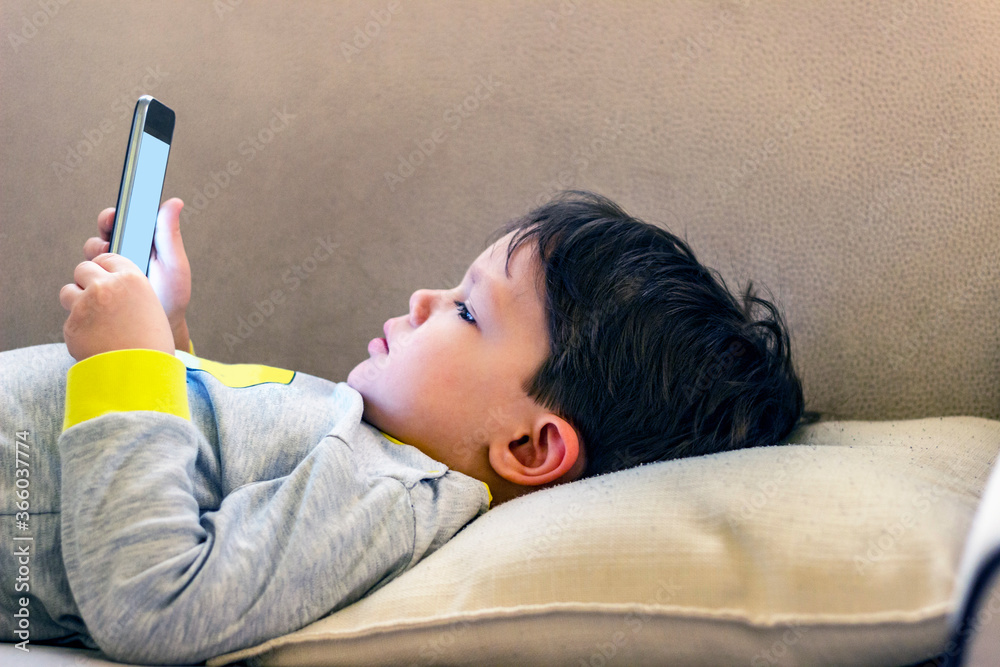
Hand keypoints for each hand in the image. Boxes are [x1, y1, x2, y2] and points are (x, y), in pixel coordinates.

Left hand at [59, 253, 175, 360]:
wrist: (142, 375)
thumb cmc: (152, 343)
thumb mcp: (150, 306)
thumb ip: (128, 290)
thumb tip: (105, 283)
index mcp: (131, 278)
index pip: (107, 258)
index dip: (105, 269)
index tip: (107, 278)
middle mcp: (106, 286)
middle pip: (83, 269)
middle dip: (87, 281)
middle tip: (98, 299)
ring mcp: (86, 305)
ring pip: (68, 291)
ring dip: (77, 301)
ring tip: (94, 320)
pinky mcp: (71, 325)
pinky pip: (69, 320)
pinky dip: (79, 329)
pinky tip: (96, 340)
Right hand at [86, 198, 190, 350]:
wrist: (160, 327)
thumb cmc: (172, 295)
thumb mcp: (174, 264)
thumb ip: (170, 234)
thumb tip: (174, 202)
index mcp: (140, 242)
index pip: (123, 220)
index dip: (115, 215)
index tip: (115, 217)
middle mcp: (122, 253)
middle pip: (103, 233)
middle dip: (102, 232)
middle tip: (109, 239)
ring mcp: (108, 269)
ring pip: (90, 253)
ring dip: (96, 254)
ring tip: (108, 264)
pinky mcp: (97, 286)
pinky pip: (84, 274)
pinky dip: (88, 274)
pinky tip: (99, 282)